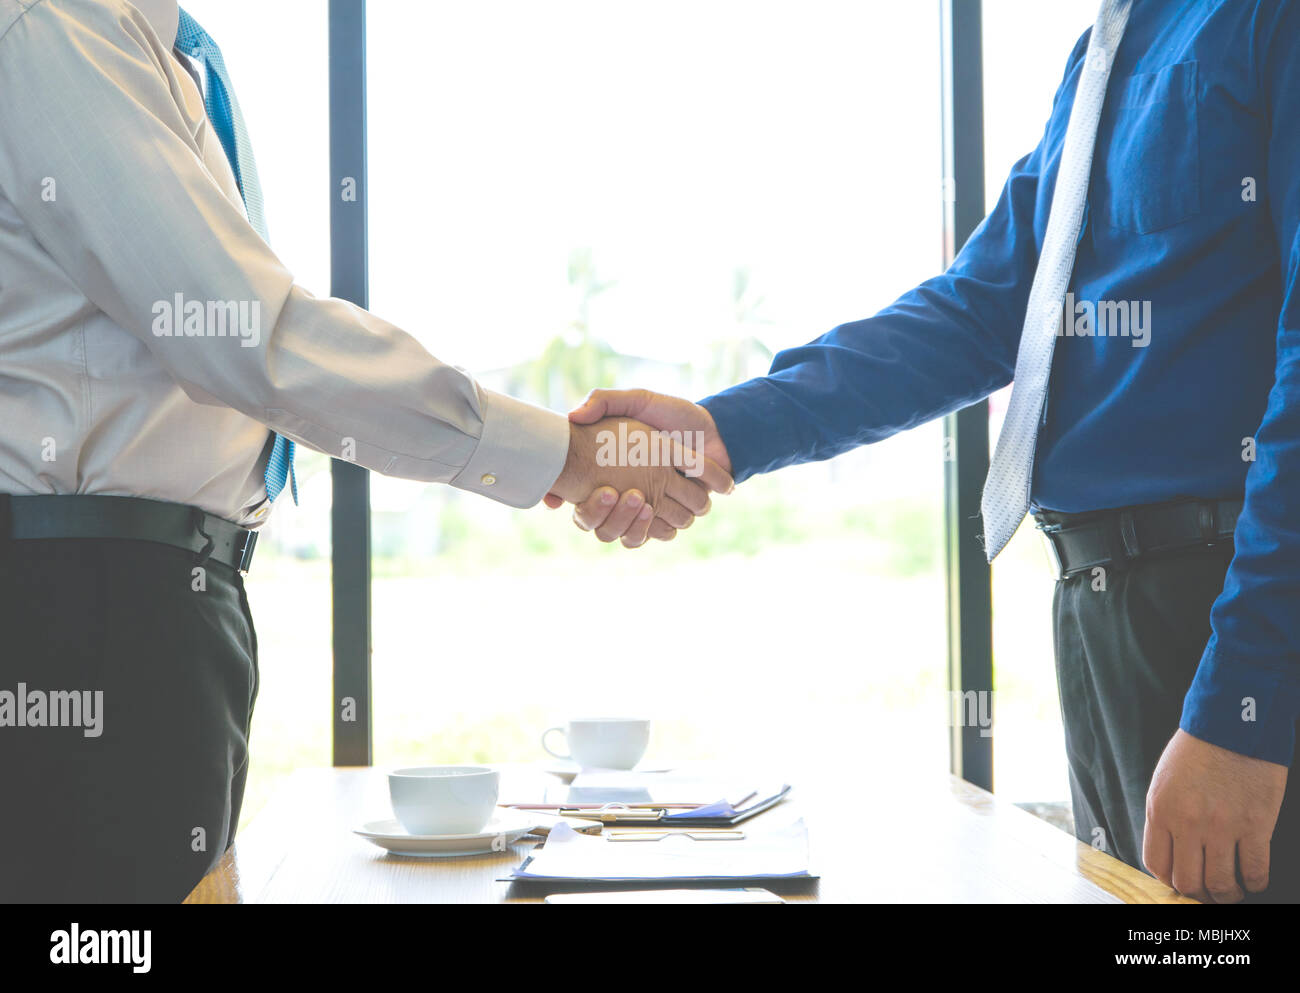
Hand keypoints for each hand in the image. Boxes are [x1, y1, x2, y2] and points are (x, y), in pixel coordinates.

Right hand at [543, 389, 733, 543]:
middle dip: (604, 513)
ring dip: (629, 520)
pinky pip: (656, 536)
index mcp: (608, 473)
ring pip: (626, 535)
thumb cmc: (674, 415)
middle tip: (611, 492)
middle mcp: (623, 496)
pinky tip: (653, 507)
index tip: (580, 483)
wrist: (715, 432)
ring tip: (637, 497)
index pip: (577, 496)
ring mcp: (648, 510)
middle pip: (600, 525)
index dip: (565, 498)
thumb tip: (572, 417)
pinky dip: (655, 527)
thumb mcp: (638, 400)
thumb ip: (604, 400)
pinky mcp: (671, 518)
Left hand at [1143, 729, 1287, 901]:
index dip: (1170, 879)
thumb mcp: (1164, 780)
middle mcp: (1187, 822)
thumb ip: (1164, 815)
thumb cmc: (1198, 749)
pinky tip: (1252, 878)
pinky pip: (1254, 871)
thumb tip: (1171, 850)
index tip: (1181, 881)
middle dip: (1198, 893)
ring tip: (1232, 890)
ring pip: (1220, 884)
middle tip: (1209, 891)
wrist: (1232, 725)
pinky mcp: (1254, 825)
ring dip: (1227, 894)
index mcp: (1160, 809)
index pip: (1156, 864)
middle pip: (1187, 881)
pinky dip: (1254, 883)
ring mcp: (1221, 826)